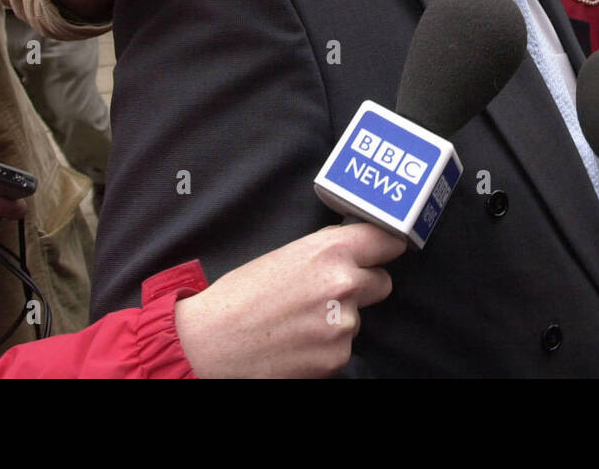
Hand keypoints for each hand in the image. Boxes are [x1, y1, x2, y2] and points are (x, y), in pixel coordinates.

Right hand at [173, 222, 405, 377]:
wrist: (210, 342)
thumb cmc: (241, 295)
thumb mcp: (286, 255)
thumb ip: (327, 250)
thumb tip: (356, 248)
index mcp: (331, 251)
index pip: (387, 240)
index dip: (384, 247)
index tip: (384, 250)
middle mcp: (344, 284)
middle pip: (381, 281)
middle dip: (362, 286)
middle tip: (327, 292)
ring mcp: (344, 324)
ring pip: (360, 317)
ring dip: (339, 319)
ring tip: (298, 320)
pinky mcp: (337, 357)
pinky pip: (344, 346)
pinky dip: (326, 346)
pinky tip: (297, 342)